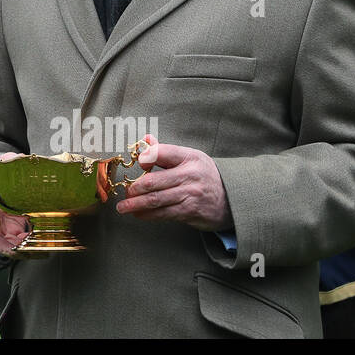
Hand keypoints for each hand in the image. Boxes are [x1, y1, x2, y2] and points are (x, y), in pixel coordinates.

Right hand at [0, 153, 29, 255]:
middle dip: (7, 248)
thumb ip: (11, 162)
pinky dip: (32, 248)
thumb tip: (25, 159)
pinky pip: (21, 245)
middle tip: (21, 248)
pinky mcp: (14, 233)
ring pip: (8, 247)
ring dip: (22, 251)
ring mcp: (2, 230)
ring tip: (39, 250)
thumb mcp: (2, 165)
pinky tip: (46, 246)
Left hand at [115, 134, 232, 230]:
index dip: (146, 157)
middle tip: (125, 192)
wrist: (232, 198)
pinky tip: (138, 214)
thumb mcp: (189, 158)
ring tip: (123, 207)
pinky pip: (164, 214)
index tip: (139, 164)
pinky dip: (148, 215)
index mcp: (188, 157)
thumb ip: (165, 151)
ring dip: (136, 205)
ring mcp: (190, 195)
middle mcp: (190, 175)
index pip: (162, 152)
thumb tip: (146, 139)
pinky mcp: (190, 212)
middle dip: (134, 188)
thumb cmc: (203, 175)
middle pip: (154, 181)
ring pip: (156, 200)